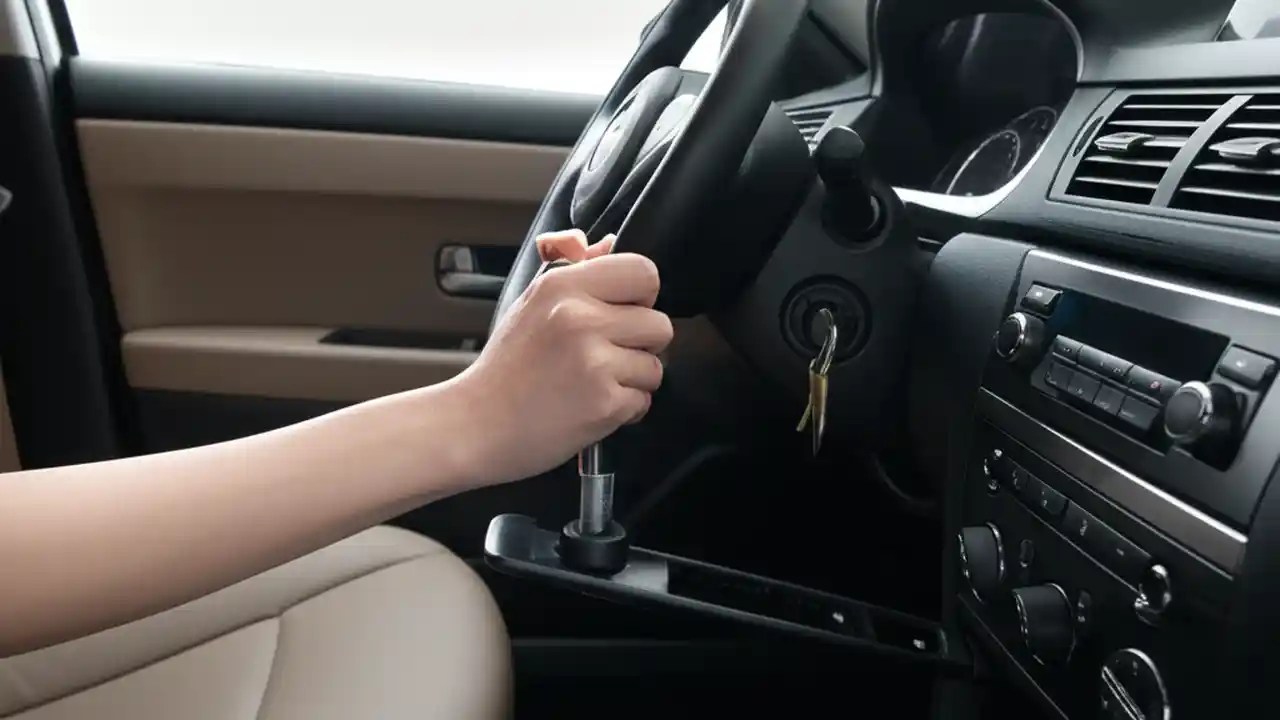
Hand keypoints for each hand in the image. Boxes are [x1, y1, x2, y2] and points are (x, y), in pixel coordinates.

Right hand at [448, 230, 672, 487]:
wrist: (477, 425)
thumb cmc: (506, 367)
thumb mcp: (530, 302)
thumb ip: (572, 268)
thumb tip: (607, 242)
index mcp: (563, 286)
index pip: (644, 272)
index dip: (642, 297)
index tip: (622, 314)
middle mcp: (580, 318)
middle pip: (660, 324)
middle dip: (642, 345)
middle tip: (606, 356)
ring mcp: (594, 362)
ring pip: (655, 367)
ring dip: (633, 381)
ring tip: (593, 383)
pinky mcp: (604, 403)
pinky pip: (644, 401)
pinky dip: (624, 410)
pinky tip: (590, 406)